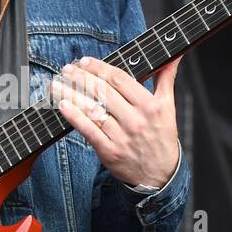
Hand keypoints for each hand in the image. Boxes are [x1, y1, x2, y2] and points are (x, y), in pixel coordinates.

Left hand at [51, 55, 182, 189]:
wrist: (160, 174)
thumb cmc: (162, 137)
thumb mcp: (168, 107)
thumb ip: (167, 79)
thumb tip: (173, 56)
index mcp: (150, 106)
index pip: (121, 80)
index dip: (100, 68)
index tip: (85, 61)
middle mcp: (136, 120)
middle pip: (104, 92)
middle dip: (82, 78)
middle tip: (67, 69)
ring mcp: (122, 137)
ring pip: (93, 110)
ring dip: (72, 94)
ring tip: (57, 84)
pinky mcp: (110, 152)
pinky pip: (89, 131)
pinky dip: (75, 118)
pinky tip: (63, 106)